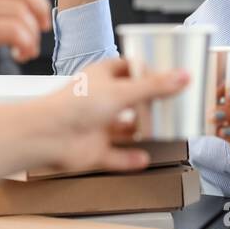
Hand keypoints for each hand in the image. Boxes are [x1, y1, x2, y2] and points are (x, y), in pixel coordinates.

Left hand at [37, 59, 191, 171]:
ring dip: (141, 132)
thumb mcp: (122, 91)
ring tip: (165, 132)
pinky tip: (145, 158)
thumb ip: (154, 87)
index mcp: (101, 78)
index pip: (127, 69)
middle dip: (149, 103)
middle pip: (129, 100)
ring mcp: (95, 126)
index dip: (146, 72)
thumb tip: (183, 76)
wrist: (47, 136)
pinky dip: (129, 159)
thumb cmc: (74, 105)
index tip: (168, 76)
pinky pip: (115, 156)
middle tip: (172, 105)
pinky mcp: (93, 150)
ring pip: (123, 129)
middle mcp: (98, 101)